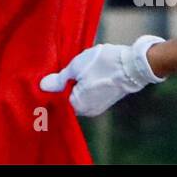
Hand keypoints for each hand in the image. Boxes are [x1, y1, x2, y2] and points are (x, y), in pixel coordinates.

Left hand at [39, 35, 165, 116]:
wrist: (133, 65)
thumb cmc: (104, 65)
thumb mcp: (76, 66)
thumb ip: (59, 79)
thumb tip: (43, 86)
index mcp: (77, 106)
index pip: (56, 99)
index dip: (52, 87)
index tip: (48, 76)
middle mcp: (87, 111)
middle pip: (67, 98)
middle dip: (63, 86)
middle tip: (61, 70)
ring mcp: (98, 107)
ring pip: (78, 95)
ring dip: (74, 84)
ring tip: (75, 70)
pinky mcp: (106, 100)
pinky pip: (89, 94)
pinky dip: (85, 85)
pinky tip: (86, 73)